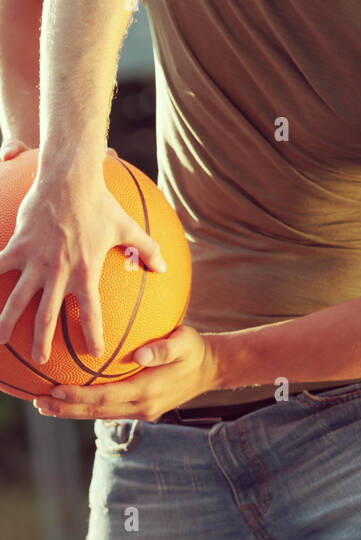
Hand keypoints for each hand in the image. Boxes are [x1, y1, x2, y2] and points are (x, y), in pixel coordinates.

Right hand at [0, 145, 165, 363]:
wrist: (70, 179)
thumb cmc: (100, 203)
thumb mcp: (127, 227)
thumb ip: (147, 248)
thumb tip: (165, 266)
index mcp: (85, 271)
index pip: (90, 310)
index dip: (92, 333)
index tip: (95, 353)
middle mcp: (58, 271)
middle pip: (47, 316)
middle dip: (42, 341)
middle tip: (41, 360)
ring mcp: (35, 261)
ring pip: (16, 300)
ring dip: (6, 323)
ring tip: (0, 342)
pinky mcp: (18, 247)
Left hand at [32, 325, 219, 420]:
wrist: (211, 368)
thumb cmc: (195, 348)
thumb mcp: (186, 341)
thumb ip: (165, 348)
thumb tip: (141, 355)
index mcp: (149, 390)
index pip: (107, 396)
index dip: (79, 396)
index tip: (55, 390)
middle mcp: (143, 406)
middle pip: (97, 411)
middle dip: (66, 408)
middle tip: (38, 402)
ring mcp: (142, 411)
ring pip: (100, 415)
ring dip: (72, 411)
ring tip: (45, 405)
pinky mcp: (141, 410)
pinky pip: (109, 410)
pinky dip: (87, 407)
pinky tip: (70, 400)